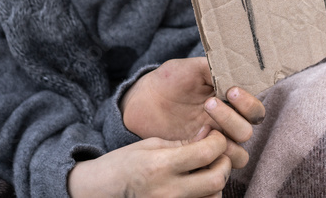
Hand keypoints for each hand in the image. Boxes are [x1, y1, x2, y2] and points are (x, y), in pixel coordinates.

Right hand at [68, 130, 230, 197]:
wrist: (101, 191)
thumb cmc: (124, 164)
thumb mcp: (151, 145)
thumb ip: (183, 142)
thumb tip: (211, 133)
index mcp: (161, 166)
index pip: (207, 153)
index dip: (219, 141)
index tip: (215, 136)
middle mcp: (168, 191)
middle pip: (217, 179)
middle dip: (224, 162)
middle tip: (217, 154)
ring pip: (214, 197)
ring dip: (216, 181)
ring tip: (205, 170)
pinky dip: (206, 195)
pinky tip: (197, 184)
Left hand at [120, 57, 263, 167]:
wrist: (143, 100)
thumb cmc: (169, 81)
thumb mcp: (192, 68)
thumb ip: (215, 68)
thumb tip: (235, 70)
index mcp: (231, 103)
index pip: (255, 109)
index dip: (248, 103)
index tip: (230, 91)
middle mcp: (227, 125)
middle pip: (247, 131)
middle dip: (231, 118)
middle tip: (208, 104)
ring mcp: (213, 143)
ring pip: (239, 154)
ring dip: (225, 141)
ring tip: (204, 127)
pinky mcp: (198, 157)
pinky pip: (217, 166)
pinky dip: (211, 157)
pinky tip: (194, 139)